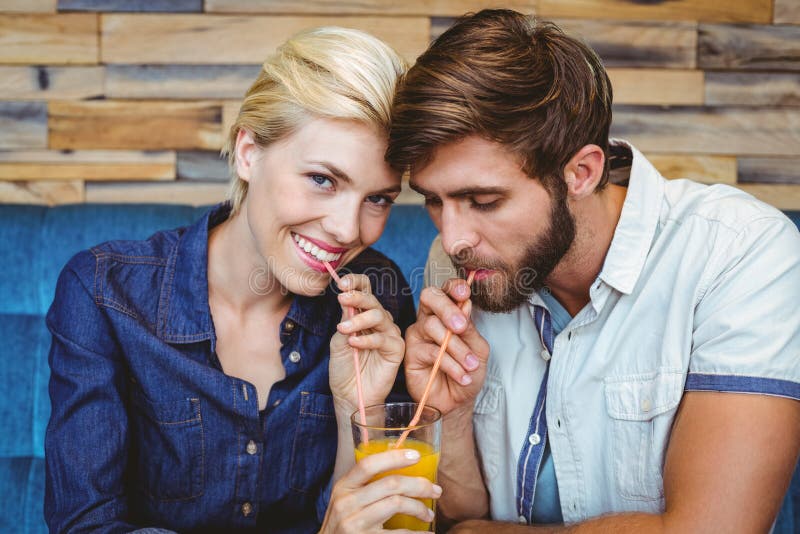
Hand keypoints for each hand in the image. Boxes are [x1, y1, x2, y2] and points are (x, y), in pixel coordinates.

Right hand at [320, 448, 441, 533]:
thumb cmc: (343, 524)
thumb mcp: (345, 500)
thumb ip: (364, 486)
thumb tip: (401, 468)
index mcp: (343, 487)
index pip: (369, 464)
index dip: (394, 457)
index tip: (417, 456)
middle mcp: (346, 503)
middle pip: (390, 484)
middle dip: (419, 485)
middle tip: (436, 490)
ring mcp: (354, 523)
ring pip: (396, 504)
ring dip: (419, 508)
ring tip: (428, 514)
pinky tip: (425, 533)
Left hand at [329, 274, 404, 411]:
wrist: (350, 395)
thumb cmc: (344, 368)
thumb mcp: (339, 339)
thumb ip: (345, 318)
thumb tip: (346, 296)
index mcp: (364, 315)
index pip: (365, 290)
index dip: (355, 283)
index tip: (341, 283)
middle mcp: (379, 321)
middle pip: (372, 300)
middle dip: (357, 297)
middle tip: (342, 298)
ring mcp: (389, 333)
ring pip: (379, 316)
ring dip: (359, 320)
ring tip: (343, 329)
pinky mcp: (396, 348)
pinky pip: (383, 338)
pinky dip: (367, 339)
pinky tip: (354, 343)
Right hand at [404, 279, 489, 415]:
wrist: (458, 400)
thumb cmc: (467, 371)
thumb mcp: (478, 349)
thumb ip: (470, 328)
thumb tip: (465, 305)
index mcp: (448, 313)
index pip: (446, 290)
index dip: (453, 287)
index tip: (464, 293)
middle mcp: (430, 319)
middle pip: (430, 297)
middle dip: (447, 308)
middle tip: (461, 327)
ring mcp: (418, 334)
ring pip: (432, 326)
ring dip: (456, 347)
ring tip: (471, 365)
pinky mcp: (411, 353)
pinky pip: (430, 351)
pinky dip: (451, 364)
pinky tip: (462, 375)